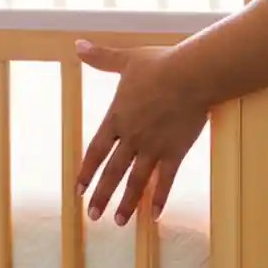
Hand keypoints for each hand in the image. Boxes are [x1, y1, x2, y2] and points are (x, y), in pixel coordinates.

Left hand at [75, 40, 208, 224]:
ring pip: (135, 181)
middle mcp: (131, 137)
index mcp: (117, 118)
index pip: (95, 151)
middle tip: (93, 216)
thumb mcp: (125, 60)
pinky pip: (166, 180)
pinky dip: (159, 198)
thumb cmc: (159, 65)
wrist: (190, 75)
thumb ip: (100, 58)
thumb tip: (77, 45)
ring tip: (118, 222)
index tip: (78, 189)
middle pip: (112, 172)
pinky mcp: (175, 151)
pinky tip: (154, 215)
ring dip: (126, 202)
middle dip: (101, 195)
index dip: (86, 171)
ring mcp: (153, 147)